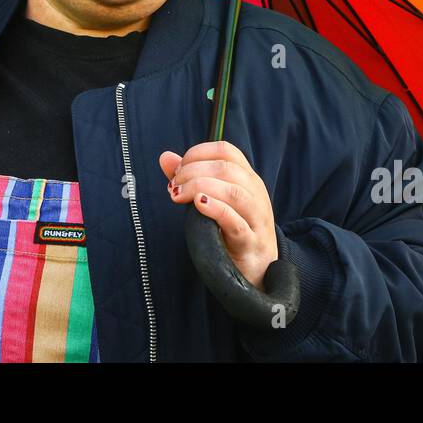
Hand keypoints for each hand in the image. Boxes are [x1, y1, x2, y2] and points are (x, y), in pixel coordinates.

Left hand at [159, 142, 278, 290]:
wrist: (256, 271)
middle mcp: (255, 194)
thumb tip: (166, 157)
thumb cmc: (231, 232)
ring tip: (179, 195)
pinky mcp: (250, 242)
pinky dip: (215, 209)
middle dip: (193, 172)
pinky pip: (235, 222)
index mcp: (247, 179)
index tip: (178, 169)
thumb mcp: (212, 201)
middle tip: (174, 186)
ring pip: (233, 192)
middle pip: (227, 168)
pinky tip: (199, 205)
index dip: (198, 153)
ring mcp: (256, 218)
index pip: (226, 151)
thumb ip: (189, 178)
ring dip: (200, 187)